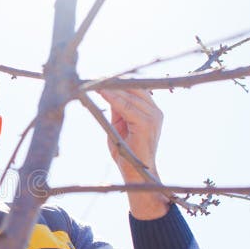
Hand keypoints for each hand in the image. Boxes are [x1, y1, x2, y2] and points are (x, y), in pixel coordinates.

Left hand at [99, 88, 168, 218]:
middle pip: (134, 88)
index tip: (100, 74)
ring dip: (110, 87)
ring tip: (94, 80)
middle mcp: (155, 111)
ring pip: (129, 95)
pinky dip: (113, 98)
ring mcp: (153, 117)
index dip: (118, 80)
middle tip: (94, 75)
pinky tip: (101, 92)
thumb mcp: (119, 125)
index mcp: (151, 111)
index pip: (136, 88)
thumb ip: (117, 109)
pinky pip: (127, 107)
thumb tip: (106, 91)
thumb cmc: (126, 152)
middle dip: (113, 81)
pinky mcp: (147, 124)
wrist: (136, 175)